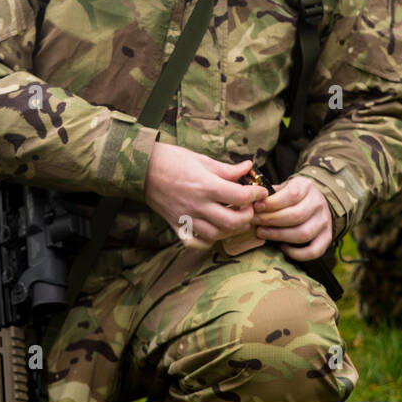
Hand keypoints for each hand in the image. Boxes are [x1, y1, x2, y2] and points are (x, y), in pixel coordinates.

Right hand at [144, 143, 268, 244]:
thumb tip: (248, 167)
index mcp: (206, 186)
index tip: (260, 192)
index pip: (241, 197)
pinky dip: (207, 241)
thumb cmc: (171, 159)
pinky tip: (213, 230)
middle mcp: (198, 205)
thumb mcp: (202, 159)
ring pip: (216, 235)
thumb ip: (227, 169)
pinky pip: (195, 242)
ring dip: (230, 229)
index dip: (256, 195)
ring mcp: (186, 218)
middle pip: (232, 222)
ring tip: (234, 218)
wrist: (141, 168)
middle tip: (249, 208)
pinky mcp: (176, 225)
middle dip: (247, 216)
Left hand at [252, 176, 332, 259]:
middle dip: (271, 221)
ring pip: (303, 233)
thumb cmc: (292, 195)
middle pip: (296, 216)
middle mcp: (318, 203)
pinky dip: (298, 253)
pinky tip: (283, 248)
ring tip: (262, 233)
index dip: (272, 203)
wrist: (314, 200)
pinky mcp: (327, 237)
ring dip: (279, 236)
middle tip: (255, 222)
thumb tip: (251, 201)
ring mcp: (324, 221)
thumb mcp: (283, 186)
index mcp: (307, 186)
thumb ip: (270, 193)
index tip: (256, 208)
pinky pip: (314, 251)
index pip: (291, 195)